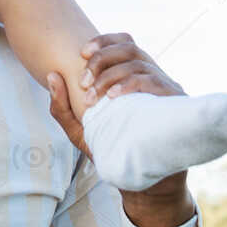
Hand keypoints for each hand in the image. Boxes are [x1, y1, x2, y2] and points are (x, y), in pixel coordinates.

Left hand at [43, 33, 194, 226]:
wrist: (144, 186)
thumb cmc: (114, 152)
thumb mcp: (81, 132)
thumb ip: (63, 108)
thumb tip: (51, 76)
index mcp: (134, 77)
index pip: (124, 43)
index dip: (103, 41)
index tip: (81, 53)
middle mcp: (152, 78)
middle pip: (130, 48)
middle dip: (102, 58)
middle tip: (83, 80)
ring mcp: (166, 89)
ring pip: (140, 64)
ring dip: (111, 75)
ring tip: (93, 95)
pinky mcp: (175, 104)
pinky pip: (155, 83)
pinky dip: (131, 85)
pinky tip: (113, 97)